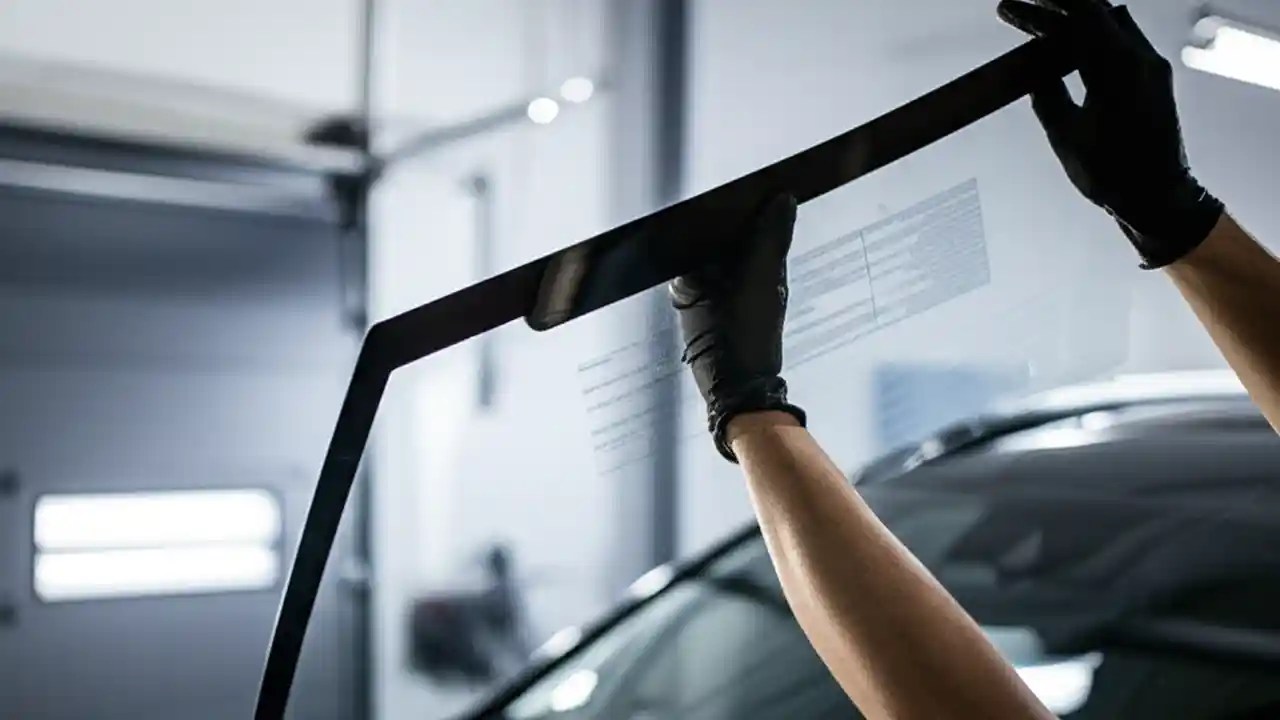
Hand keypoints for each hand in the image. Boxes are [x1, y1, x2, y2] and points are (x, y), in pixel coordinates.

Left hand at [669, 195, 806, 462]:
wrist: (746, 396)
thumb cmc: (744, 340)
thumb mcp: (763, 281)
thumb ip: (771, 237)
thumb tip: (782, 199)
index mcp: (684, 277)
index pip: (705, 230)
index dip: (735, 213)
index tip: (761, 199)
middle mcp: (686, 291)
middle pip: (721, 247)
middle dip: (750, 239)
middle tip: (774, 234)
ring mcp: (701, 308)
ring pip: (733, 268)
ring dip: (757, 263)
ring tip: (774, 270)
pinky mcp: (719, 322)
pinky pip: (739, 289)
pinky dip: (757, 284)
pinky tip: (771, 291)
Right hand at [998, 0, 1223, 267]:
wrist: (1159, 196)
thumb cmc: (1113, 174)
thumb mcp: (1065, 135)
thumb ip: (1047, 95)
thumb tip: (1035, 72)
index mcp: (1118, 69)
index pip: (1078, 18)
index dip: (1041, 9)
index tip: (1010, 9)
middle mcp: (1141, 59)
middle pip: (1097, 12)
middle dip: (1058, 6)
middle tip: (1023, 6)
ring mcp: (1151, 67)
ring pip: (1111, 22)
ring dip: (1076, 19)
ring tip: (1042, 23)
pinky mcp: (1153, 78)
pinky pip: (1121, 42)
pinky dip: (1092, 36)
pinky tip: (1070, 45)